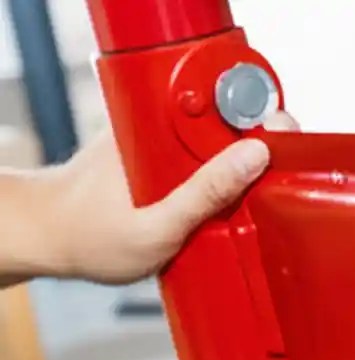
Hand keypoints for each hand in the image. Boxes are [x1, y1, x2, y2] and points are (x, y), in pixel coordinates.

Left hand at [37, 112, 298, 283]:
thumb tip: (257, 155)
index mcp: (162, 125)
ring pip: (223, 145)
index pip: (230, 105)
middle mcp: (162, 123)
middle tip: (268, 186)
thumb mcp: (157, 227)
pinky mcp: (167, 158)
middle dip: (259, 151)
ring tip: (248, 201)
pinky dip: (223, 180)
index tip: (285, 142)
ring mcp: (165, 140)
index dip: (265, 121)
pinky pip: (209, 161)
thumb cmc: (89, 234)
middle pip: (234, 125)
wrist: (47, 237)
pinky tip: (227, 205)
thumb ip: (207, 193)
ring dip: (242, 172)